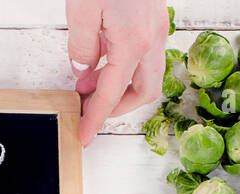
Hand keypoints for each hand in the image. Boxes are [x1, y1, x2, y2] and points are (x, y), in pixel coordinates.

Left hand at [66, 0, 169, 145]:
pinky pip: (144, 53)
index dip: (96, 119)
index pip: (111, 94)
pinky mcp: (154, 18)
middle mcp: (152, 39)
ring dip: (121, 85)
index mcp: (133, 42)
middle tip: (89, 110)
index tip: (84, 135)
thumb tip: (82, 70)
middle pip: (142, 91)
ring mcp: (157, 28)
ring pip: (147, 73)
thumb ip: (81, 45)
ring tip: (88, 82)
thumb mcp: (82, 9)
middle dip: (117, 107)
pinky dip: (124, 64)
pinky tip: (100, 55)